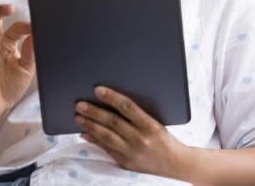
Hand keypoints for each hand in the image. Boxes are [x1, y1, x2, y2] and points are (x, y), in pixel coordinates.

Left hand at [75, 86, 192, 180]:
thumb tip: (115, 101)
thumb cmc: (165, 138)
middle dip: (94, 112)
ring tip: (79, 117)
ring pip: (106, 136)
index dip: (111, 97)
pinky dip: (94, 140)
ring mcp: (132, 152)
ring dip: (90, 125)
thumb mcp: (156, 122)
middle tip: (80, 104)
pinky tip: (85, 133)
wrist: (175, 164)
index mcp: (151, 125)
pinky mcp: (126, 162)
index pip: (127, 107)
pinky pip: (106, 149)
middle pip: (113, 122)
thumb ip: (138, 114)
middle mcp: (140, 139)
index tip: (98, 90)